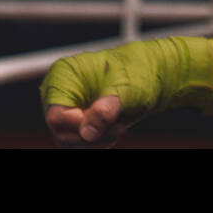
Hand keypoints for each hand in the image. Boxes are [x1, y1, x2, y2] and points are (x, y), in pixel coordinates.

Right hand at [39, 37, 212, 147]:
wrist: (155, 72)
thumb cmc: (140, 70)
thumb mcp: (126, 88)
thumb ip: (106, 109)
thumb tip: (88, 133)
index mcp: (64, 74)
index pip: (56, 115)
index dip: (78, 127)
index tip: (102, 126)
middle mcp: (61, 91)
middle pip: (61, 132)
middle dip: (91, 136)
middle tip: (118, 128)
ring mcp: (69, 106)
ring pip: (70, 141)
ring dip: (97, 141)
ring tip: (120, 127)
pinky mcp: (80, 119)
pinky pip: (81, 142)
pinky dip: (99, 142)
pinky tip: (117, 129)